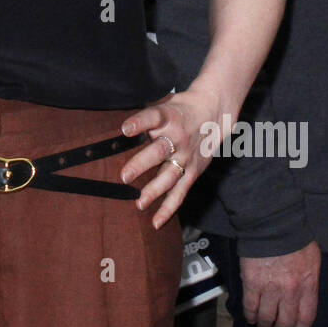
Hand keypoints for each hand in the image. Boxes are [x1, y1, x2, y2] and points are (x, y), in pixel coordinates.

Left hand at [119, 83, 220, 229]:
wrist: (214, 112)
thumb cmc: (180, 109)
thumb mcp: (164, 104)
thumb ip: (144, 115)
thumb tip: (113, 122)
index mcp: (168, 117)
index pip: (153, 117)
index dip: (139, 123)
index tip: (125, 129)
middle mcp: (177, 137)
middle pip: (159, 152)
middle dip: (141, 164)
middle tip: (124, 176)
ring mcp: (186, 156)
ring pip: (169, 176)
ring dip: (153, 190)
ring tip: (138, 203)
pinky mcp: (193, 171)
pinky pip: (180, 192)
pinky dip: (168, 208)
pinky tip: (156, 221)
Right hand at [239, 241, 319, 326]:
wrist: (273, 226)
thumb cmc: (295, 239)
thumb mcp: (313, 261)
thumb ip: (310, 280)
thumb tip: (306, 294)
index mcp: (308, 285)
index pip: (306, 318)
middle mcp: (290, 291)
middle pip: (285, 322)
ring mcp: (270, 288)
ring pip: (266, 318)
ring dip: (264, 326)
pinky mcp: (252, 283)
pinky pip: (250, 306)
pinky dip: (250, 316)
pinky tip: (251, 318)